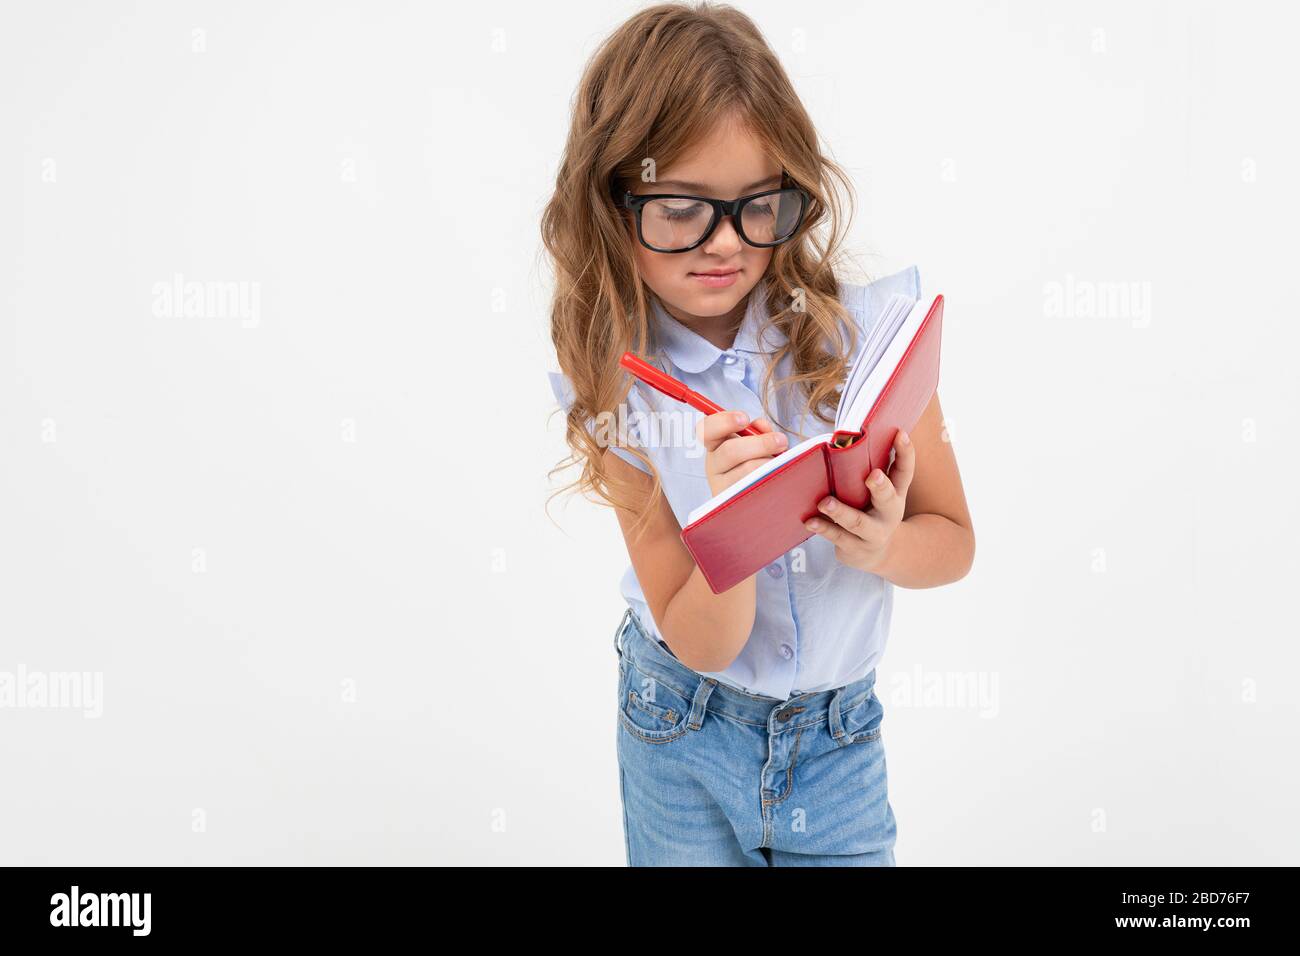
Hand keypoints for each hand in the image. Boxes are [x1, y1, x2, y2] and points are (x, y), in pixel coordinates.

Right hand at [699, 410, 787, 497]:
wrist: (764, 500)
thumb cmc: (760, 465)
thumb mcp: (757, 443)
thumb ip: (759, 431)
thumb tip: (760, 425)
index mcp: (716, 445)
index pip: (706, 429)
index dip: (723, 422)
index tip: (745, 418)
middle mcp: (714, 465)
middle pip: (729, 451)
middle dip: (760, 444)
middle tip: (780, 440)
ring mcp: (721, 486)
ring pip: (746, 470)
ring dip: (768, 463)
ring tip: (780, 464)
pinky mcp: (733, 504)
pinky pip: (754, 488)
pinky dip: (769, 479)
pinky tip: (776, 478)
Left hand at [803, 429, 914, 573]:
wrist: (878, 554)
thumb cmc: (873, 510)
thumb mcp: (880, 492)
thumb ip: (873, 468)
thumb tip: (853, 433)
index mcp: (897, 493)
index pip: (905, 471)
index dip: (906, 452)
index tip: (900, 433)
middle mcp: (889, 513)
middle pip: (888, 499)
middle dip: (880, 487)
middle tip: (871, 475)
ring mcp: (873, 534)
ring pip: (858, 523)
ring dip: (840, 512)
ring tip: (824, 502)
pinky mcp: (855, 548)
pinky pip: (838, 538)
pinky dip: (822, 528)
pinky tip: (809, 521)